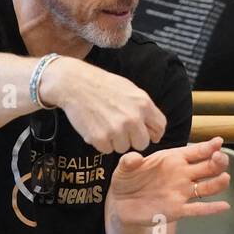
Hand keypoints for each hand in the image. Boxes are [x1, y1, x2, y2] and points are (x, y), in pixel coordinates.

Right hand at [42, 56, 168, 155]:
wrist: (74, 83)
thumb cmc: (103, 85)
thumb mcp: (130, 90)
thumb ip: (144, 109)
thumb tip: (155, 130)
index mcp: (143, 104)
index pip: (160, 128)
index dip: (152, 132)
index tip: (144, 132)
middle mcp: (133, 118)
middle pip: (142, 144)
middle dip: (132, 139)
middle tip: (120, 128)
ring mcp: (116, 129)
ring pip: (123, 148)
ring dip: (115, 140)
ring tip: (105, 124)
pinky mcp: (100, 138)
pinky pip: (107, 150)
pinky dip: (101, 142)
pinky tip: (95, 127)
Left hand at [107, 137, 229, 230]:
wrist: (121, 204)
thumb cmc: (126, 180)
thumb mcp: (124, 167)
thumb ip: (129, 160)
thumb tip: (134, 158)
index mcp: (173, 159)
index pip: (195, 151)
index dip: (208, 146)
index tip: (218, 142)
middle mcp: (182, 175)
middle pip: (207, 167)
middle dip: (217, 162)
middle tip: (220, 158)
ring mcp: (182, 193)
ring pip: (206, 188)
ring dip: (218, 183)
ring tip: (225, 178)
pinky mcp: (178, 210)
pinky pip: (197, 209)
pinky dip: (211, 208)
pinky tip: (224, 206)